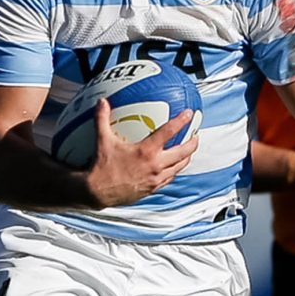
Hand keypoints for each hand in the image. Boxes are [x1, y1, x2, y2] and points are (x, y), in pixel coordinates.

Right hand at [83, 100, 198, 207]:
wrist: (98, 193)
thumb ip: (102, 119)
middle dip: (193, 143)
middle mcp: (155, 165)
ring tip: (189, 151)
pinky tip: (173, 167)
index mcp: (146, 151)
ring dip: (186, 157)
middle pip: (183, 152)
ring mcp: (156, 178)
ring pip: (179, 167)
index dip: (181, 121)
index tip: (189, 114)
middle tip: (196, 135)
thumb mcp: (103, 141)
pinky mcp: (153, 188)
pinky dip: (174, 170)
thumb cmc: (102, 167)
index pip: (169, 132)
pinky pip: (169, 178)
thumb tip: (102, 102)